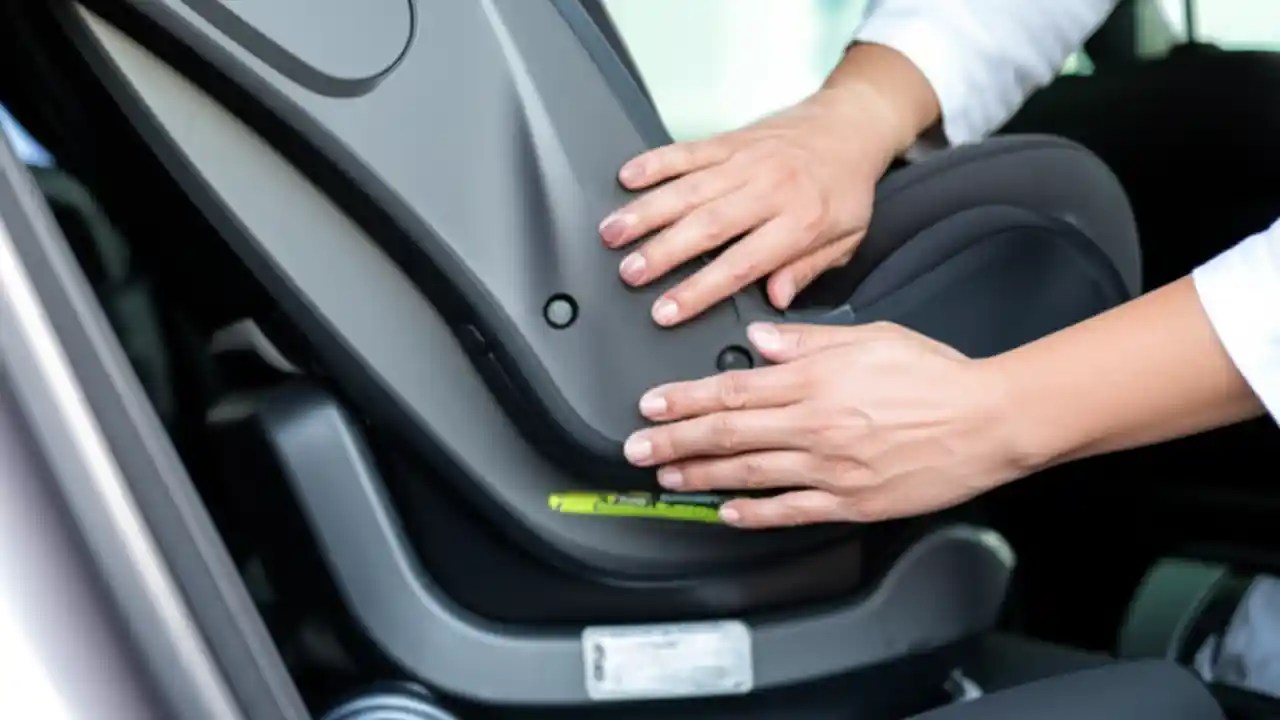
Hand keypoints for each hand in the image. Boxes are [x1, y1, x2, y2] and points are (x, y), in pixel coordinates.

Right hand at [600, 83, 904, 326]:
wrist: (852, 125)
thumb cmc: (846, 188)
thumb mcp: (846, 241)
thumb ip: (807, 271)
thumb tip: (775, 301)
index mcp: (799, 222)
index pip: (741, 264)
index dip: (700, 290)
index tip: (667, 311)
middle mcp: (768, 189)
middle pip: (706, 225)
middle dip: (662, 252)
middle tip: (629, 273)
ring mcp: (746, 161)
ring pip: (688, 189)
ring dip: (646, 211)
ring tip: (612, 233)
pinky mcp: (730, 140)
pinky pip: (687, 151)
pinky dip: (655, 163)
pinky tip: (626, 177)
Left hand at [622, 322, 1035, 527]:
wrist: (986, 421)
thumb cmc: (935, 375)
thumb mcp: (869, 337)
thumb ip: (807, 341)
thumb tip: (758, 338)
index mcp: (815, 381)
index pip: (732, 389)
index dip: (684, 399)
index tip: (651, 404)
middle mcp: (815, 425)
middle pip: (729, 433)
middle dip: (675, 440)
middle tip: (637, 447)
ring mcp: (831, 468)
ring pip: (750, 473)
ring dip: (701, 476)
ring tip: (667, 476)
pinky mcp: (851, 501)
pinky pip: (791, 510)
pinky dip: (754, 513)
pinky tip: (726, 512)